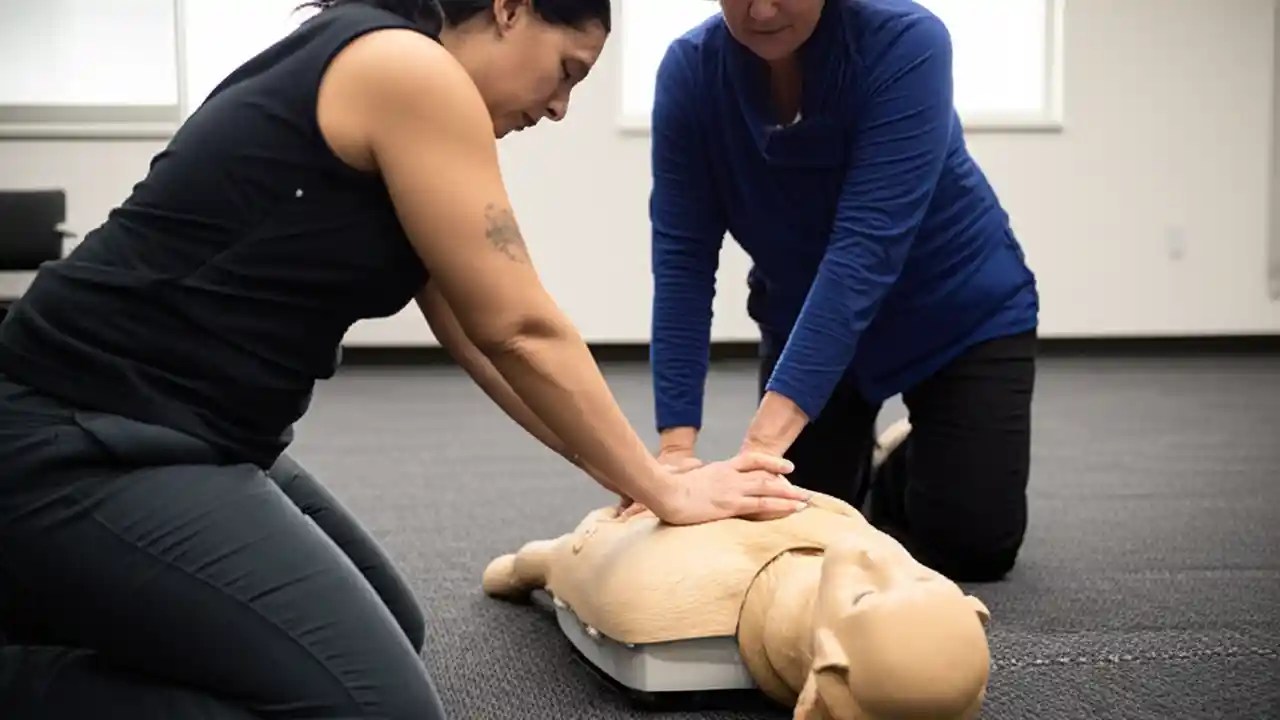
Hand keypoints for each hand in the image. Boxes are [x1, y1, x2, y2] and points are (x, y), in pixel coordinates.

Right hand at [648, 451, 811, 525]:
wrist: (664, 493)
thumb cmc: (668, 488)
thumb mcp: (685, 477)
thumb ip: (695, 475)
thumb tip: (694, 474)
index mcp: (720, 468)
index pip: (751, 460)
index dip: (771, 462)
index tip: (787, 467)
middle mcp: (730, 476)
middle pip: (765, 475)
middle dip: (787, 483)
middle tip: (804, 491)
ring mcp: (732, 490)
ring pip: (768, 489)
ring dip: (789, 495)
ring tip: (806, 501)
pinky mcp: (731, 505)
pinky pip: (761, 505)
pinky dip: (780, 506)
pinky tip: (792, 509)